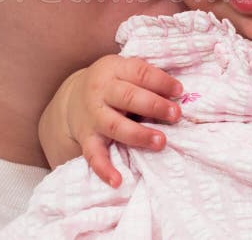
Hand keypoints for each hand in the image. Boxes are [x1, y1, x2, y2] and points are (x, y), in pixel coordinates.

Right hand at [39, 54, 182, 187]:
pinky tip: (118, 181)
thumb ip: (146, 78)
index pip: (139, 72)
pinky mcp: (86, 138)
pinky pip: (93, 155)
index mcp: (114, 69)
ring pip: (115, 126)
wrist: (72, 98)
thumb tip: (177, 93)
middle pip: (128, 97)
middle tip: (176, 114)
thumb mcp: (124, 70)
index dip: (160, 81)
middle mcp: (101, 91)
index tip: (179, 91)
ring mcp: (93, 116)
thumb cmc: (112, 84)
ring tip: (161, 141)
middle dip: (153, 106)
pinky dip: (104, 169)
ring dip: (139, 135)